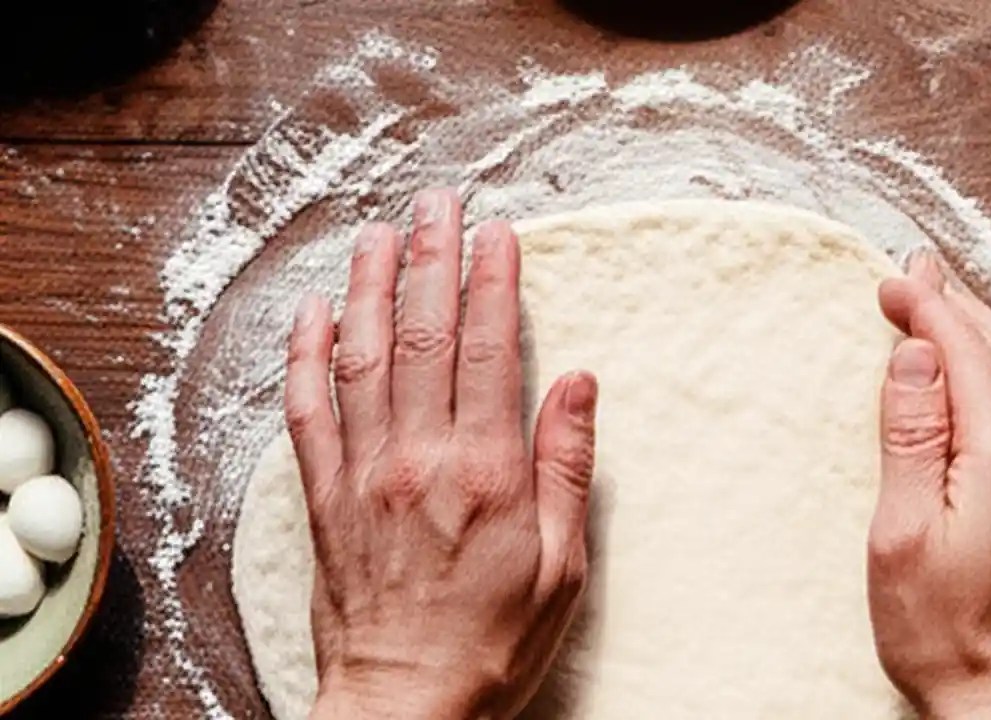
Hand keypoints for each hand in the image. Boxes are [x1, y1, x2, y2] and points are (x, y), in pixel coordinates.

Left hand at [285, 189, 597, 719]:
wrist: (405, 708)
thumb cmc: (494, 643)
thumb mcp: (564, 565)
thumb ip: (567, 465)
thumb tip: (578, 381)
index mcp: (487, 473)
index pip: (488, 350)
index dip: (492, 282)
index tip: (497, 234)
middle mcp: (419, 460)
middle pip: (422, 335)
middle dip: (431, 259)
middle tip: (437, 203)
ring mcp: (363, 475)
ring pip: (361, 358)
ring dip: (369, 287)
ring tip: (378, 233)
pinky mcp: (324, 499)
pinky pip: (308, 413)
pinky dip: (306, 356)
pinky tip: (313, 312)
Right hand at [868, 251, 990, 718]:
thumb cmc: (939, 627)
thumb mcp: (900, 532)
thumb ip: (911, 436)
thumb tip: (912, 357)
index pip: (964, 351)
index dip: (925, 307)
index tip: (890, 279)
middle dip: (953, 304)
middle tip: (911, 272)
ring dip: (978, 330)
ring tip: (938, 303)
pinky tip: (975, 367)